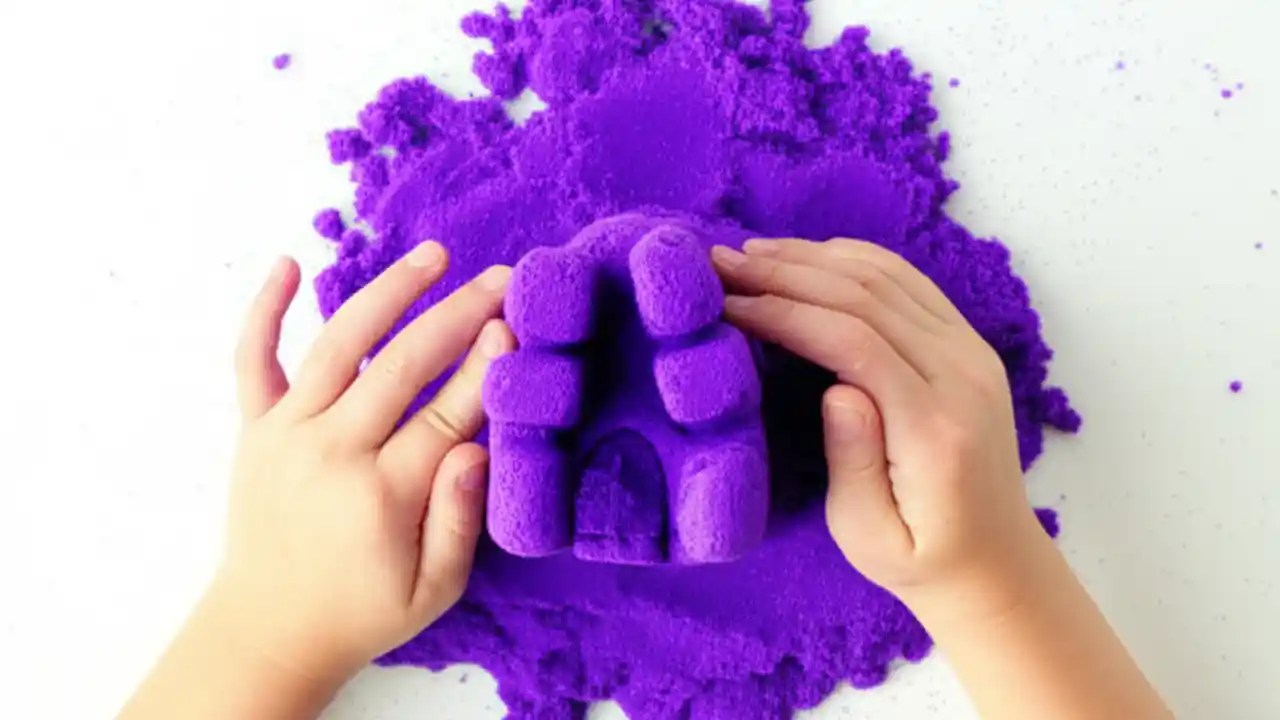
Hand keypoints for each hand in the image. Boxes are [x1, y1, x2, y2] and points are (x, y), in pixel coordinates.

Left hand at [218, 244, 513, 680]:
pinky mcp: (254, 429)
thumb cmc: (362, 613)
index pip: (447, 414)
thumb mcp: (433, 590)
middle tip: (501, 280)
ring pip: (339, 344)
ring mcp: (286, 434)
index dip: (486, 369)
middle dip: (458, 315)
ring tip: (433, 255)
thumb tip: (477, 450)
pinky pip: (252, 359)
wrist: (267, 632)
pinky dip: (265, 310)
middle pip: (402, 365)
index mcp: (381, 495)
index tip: (516, 326)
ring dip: (388, 293)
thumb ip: (459, 520)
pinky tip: (289, 264)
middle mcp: (331, 452)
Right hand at [712, 238, 1050, 619]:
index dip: (784, 313)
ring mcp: (972, 353)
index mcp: (935, 427)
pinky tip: (809, 258)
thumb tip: (835, 388)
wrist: (996, 562)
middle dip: (787, 273)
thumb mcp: (869, 536)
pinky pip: (908, 282)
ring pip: (887, 277)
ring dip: (814, 258)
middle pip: (867, 295)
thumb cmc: (920, 558)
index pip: (853, 340)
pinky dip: (854, 261)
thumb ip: (854, 461)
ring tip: (752, 254)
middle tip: (722, 263)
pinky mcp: (968, 345)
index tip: (727, 304)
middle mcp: (963, 375)